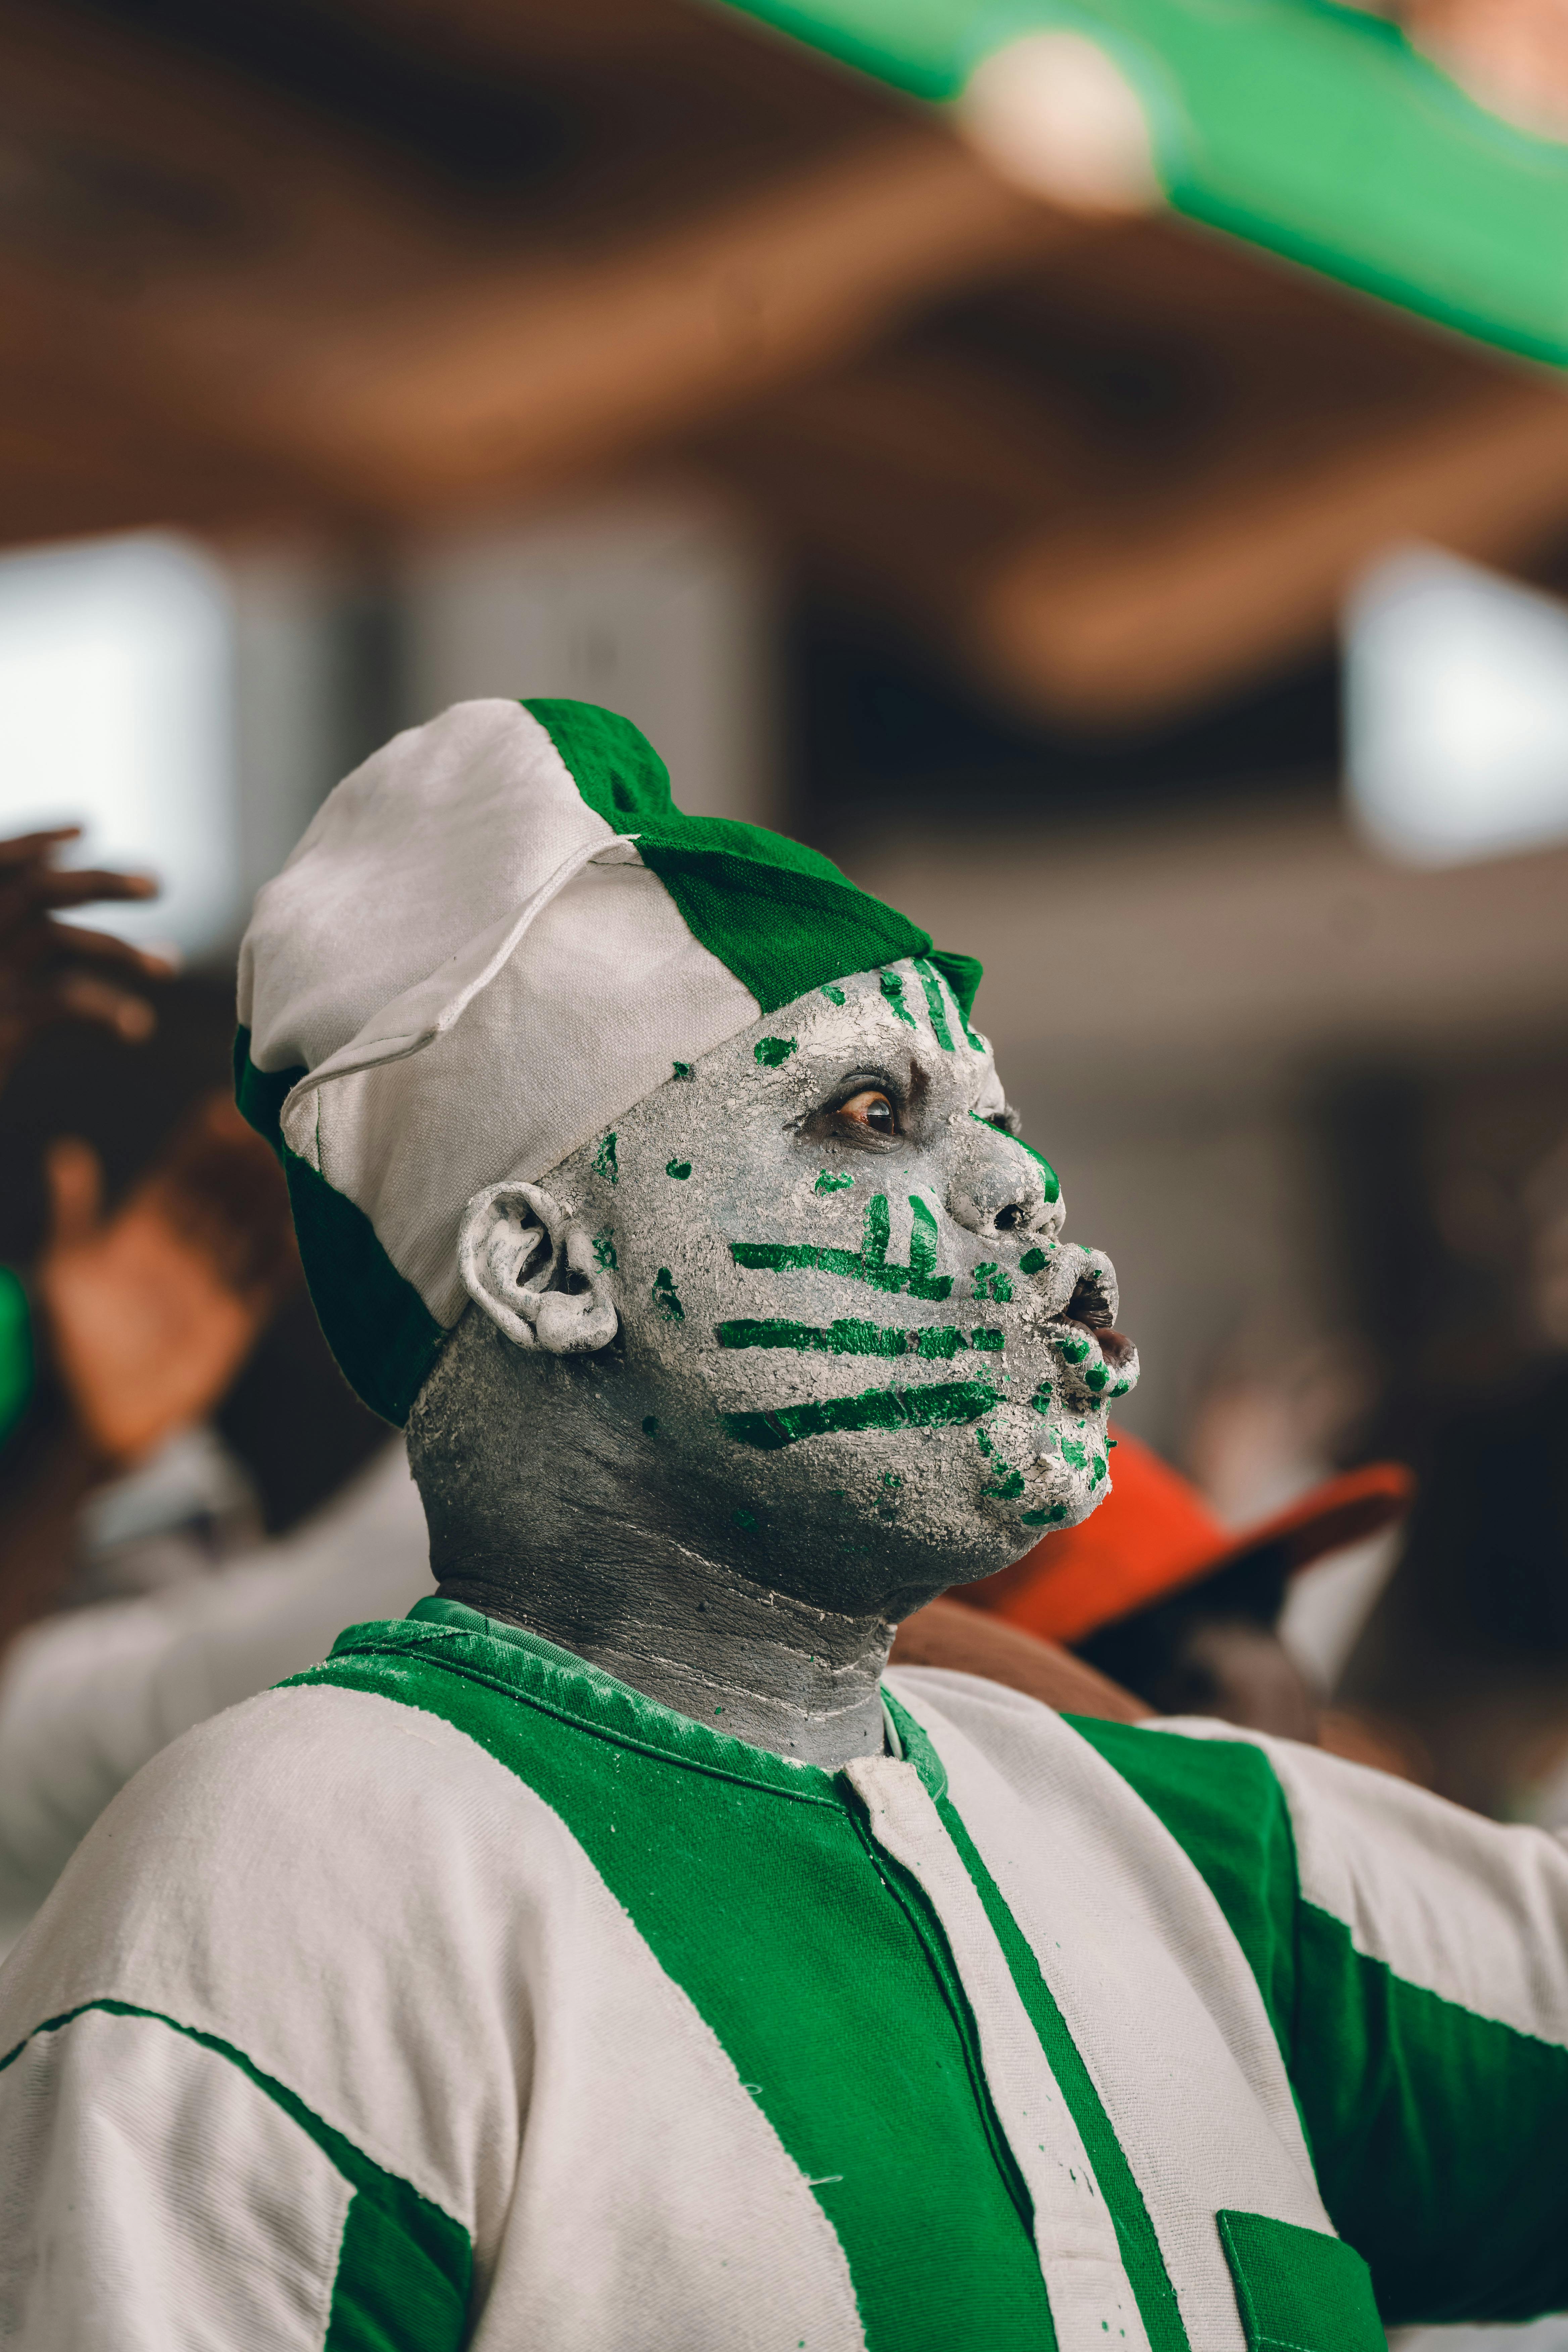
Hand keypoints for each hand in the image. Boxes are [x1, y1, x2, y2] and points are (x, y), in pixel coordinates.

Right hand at [0, 827, 173, 1090]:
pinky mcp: (5, 1018)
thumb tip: (75, 921)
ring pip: (61, 936)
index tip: (85, 826)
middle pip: (40, 887)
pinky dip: (109, 1010)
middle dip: (101, 880)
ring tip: (168, 966)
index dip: (36, 838)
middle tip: (157, 883)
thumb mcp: (0, 978)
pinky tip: (137, 1029)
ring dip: (122, 947)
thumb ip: (17, 941)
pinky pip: (67, 999)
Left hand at [36, 1095, 300, 1464]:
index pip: (181, 1172)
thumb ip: (73, 1212)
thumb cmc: (70, 1346)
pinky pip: (267, 1285)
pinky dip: (287, 1261)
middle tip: (280, 1121)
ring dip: (274, 1198)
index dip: (204, 1141)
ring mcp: (211, 1285)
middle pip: (224, 1194)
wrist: (95, 1421)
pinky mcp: (233, 1324)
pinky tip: (307, 1235)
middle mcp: (183, 1251)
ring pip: (250, 1229)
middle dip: (249, 1159)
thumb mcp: (64, 1272)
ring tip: (300, 1162)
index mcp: (141, 1232)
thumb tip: (67, 1149)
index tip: (229, 1105)